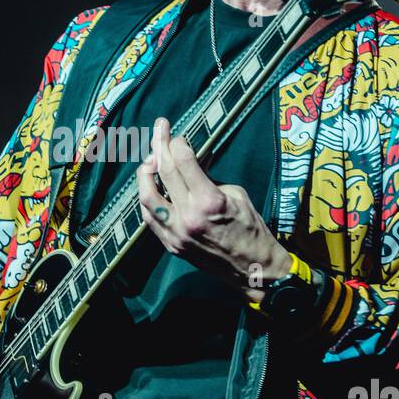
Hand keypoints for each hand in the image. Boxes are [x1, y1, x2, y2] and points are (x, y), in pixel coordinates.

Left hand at [136, 117, 292, 303]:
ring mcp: (176, 233)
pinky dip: (148, 199)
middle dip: (159, 145)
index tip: (178, 135)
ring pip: (146, 197)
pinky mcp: (171, 245)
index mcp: (209, 201)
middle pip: (163, 172)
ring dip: (145, 174)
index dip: (177, 142)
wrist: (254, 269)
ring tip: (150, 160)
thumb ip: (208, 178)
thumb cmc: (251, 228)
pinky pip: (150, 218)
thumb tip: (190, 161)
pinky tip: (152, 187)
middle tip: (159, 130)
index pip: (182, 161)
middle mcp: (188, 216)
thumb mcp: (236, 194)